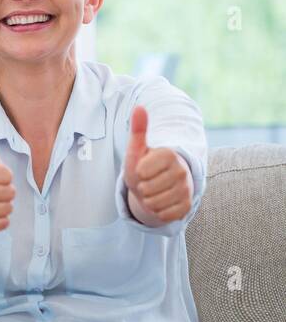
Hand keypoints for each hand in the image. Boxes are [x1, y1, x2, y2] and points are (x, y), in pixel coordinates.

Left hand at [123, 106, 192, 222]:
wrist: (152, 188)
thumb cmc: (142, 167)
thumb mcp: (136, 149)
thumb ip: (138, 129)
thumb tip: (138, 107)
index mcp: (170, 154)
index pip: (143, 170)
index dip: (137, 172)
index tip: (142, 168)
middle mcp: (182, 171)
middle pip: (147, 188)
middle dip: (141, 187)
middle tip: (146, 182)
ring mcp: (187, 189)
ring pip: (154, 203)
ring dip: (148, 200)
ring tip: (152, 191)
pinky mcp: (187, 206)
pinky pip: (163, 214)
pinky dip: (157, 211)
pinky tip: (160, 202)